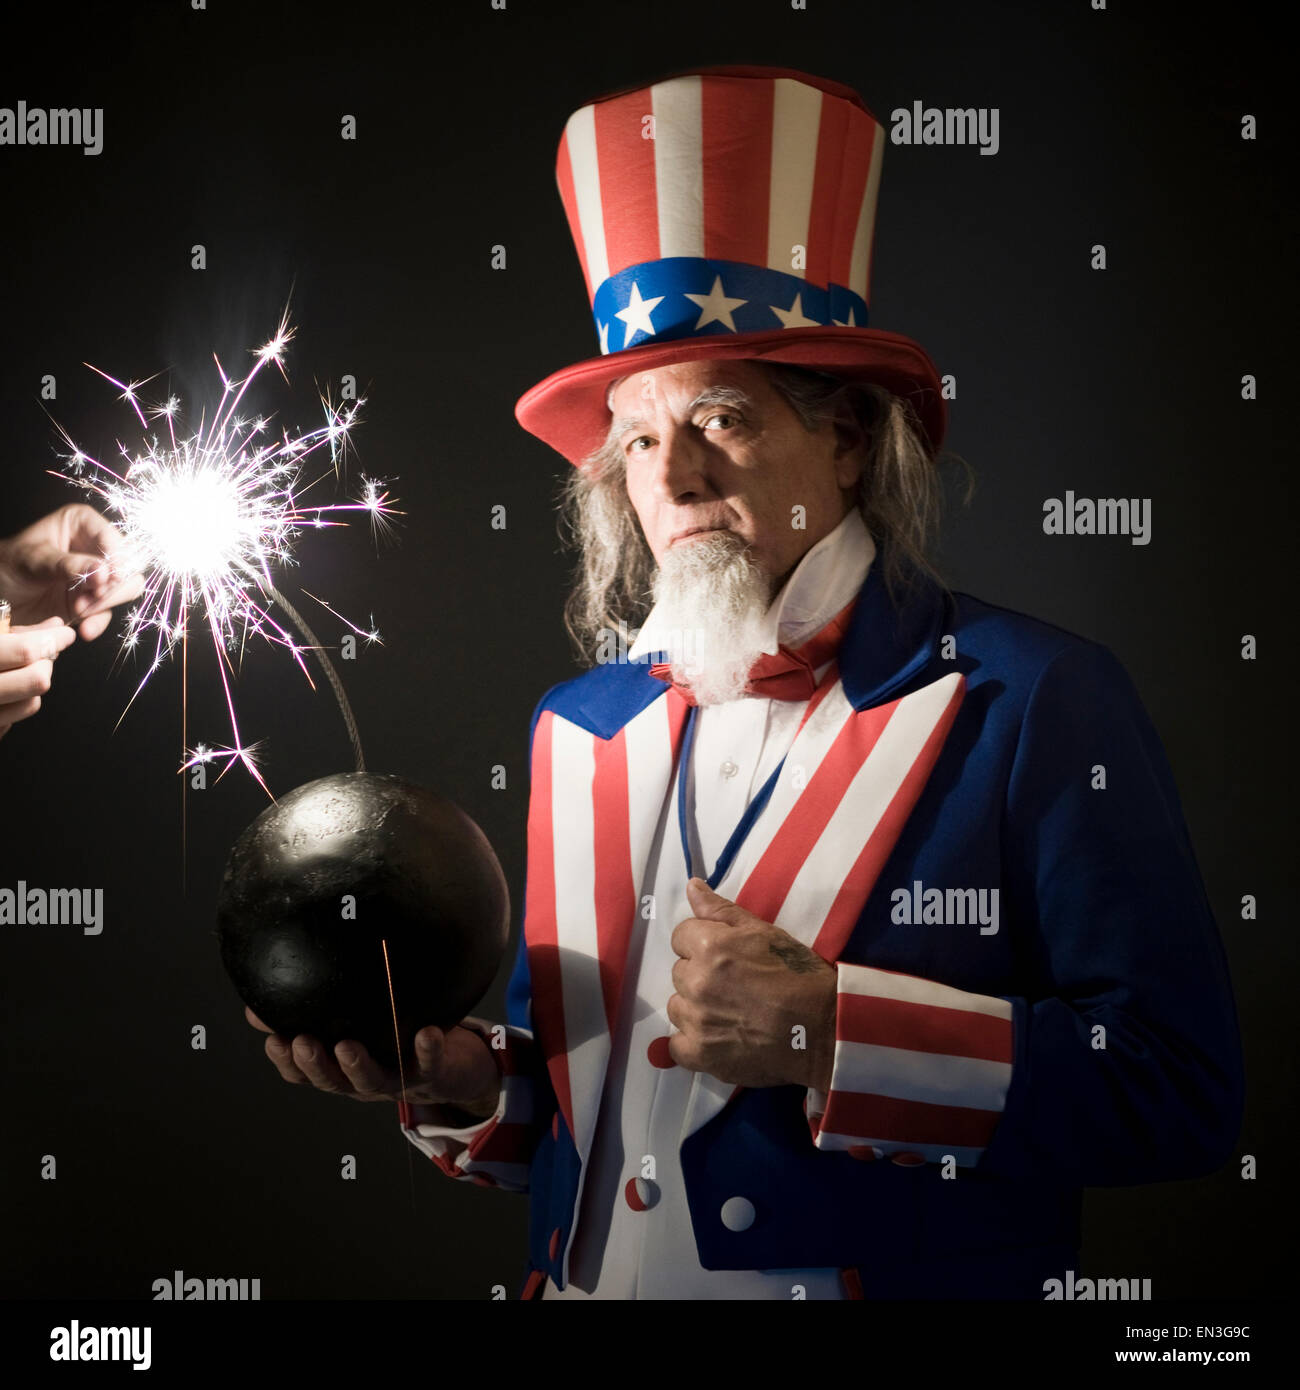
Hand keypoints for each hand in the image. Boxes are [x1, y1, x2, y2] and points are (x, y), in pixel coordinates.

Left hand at [0, 504, 143, 639]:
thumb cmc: (7, 565)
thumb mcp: (35, 560)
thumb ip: (70, 565)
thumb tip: (103, 572)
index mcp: (82, 524)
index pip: (112, 537)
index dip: (117, 557)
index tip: (111, 576)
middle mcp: (94, 547)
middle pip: (127, 564)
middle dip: (112, 585)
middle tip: (94, 597)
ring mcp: (95, 575)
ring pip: (124, 589)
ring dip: (105, 604)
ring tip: (79, 611)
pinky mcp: (92, 600)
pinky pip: (107, 612)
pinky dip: (98, 622)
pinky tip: (84, 629)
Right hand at [0, 618, 76, 740]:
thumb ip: (19, 631)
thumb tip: (57, 625)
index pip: (27, 650)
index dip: (53, 639)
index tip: (64, 634)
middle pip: (38, 679)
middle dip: (48, 663)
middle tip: (46, 653)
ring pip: (33, 701)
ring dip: (37, 682)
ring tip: (26, 669)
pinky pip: (18, 718)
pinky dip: (22, 701)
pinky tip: (11, 689)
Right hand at [245, 1006, 501, 1116]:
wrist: (454, 1070)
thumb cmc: (394, 1041)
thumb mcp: (356, 1026)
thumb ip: (318, 1010)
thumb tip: (265, 993)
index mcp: (342, 1069)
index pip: (304, 1072)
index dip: (286, 1061)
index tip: (273, 1039)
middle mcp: (365, 1079)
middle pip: (333, 1080)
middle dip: (315, 1065)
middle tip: (301, 1042)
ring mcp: (398, 1079)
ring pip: (373, 1079)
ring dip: (357, 1065)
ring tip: (347, 1045)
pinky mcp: (432, 1073)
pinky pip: (429, 1062)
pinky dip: (427, 1049)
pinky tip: (426, 1032)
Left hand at [668, 877, 838, 1090]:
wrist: (824, 1029)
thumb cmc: (799, 975)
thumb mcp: (764, 932)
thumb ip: (721, 910)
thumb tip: (691, 885)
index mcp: (710, 946)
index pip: (681, 937)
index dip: (702, 944)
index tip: (725, 958)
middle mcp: (697, 982)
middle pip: (679, 973)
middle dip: (700, 975)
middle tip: (733, 986)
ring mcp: (697, 1021)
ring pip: (678, 1007)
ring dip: (695, 1009)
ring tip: (729, 1013)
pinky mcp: (701, 1054)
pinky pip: (678, 1046)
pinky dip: (693, 1043)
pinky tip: (718, 1039)